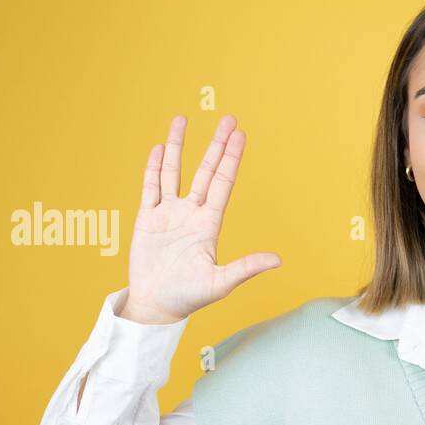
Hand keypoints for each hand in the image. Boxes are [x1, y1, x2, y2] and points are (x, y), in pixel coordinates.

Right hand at [120, 114, 279, 323]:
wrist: (157, 306)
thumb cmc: (190, 297)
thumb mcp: (221, 283)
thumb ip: (246, 267)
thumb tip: (277, 260)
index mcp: (209, 224)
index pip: (223, 183)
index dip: (231, 159)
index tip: (240, 136)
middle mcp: (191, 213)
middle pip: (205, 171)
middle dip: (215, 145)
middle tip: (227, 118)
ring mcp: (168, 214)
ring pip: (173, 172)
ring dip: (177, 146)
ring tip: (181, 119)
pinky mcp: (146, 219)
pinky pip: (149, 188)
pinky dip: (152, 168)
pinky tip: (157, 147)